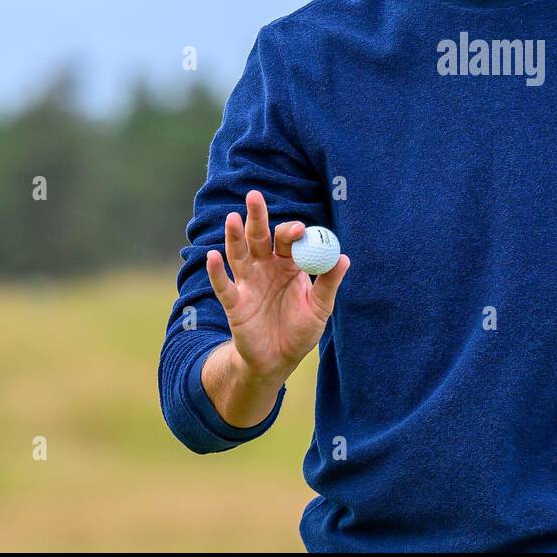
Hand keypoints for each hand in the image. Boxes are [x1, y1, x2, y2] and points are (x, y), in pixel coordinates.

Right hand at [204, 190, 349, 381]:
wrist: (278, 361)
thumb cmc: (300, 330)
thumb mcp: (320, 307)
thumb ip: (329, 283)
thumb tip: (344, 258)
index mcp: (288, 265)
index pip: (288, 240)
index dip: (292, 232)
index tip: (299, 229)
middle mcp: (265, 268)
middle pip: (259, 237)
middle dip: (256, 217)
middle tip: (254, 195)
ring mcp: (248, 283)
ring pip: (238, 254)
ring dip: (234, 237)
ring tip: (232, 217)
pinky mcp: (234, 303)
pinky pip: (224, 285)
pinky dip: (216, 272)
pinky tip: (213, 256)